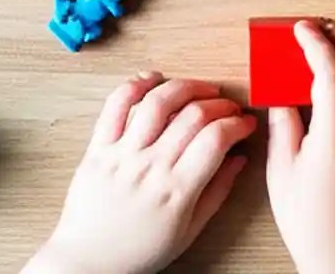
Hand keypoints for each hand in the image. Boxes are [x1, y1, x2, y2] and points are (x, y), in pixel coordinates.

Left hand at [23, 72, 256, 273]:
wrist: (89, 261)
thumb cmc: (137, 252)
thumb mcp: (189, 231)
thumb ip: (217, 193)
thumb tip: (239, 160)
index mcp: (176, 191)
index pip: (216, 139)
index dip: (238, 123)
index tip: (246, 122)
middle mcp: (149, 167)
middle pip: (193, 115)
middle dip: (220, 103)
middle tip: (228, 106)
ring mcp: (122, 154)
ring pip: (158, 102)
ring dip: (186, 86)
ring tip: (200, 88)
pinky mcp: (98, 147)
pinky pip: (116, 106)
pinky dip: (136, 84)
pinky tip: (154, 79)